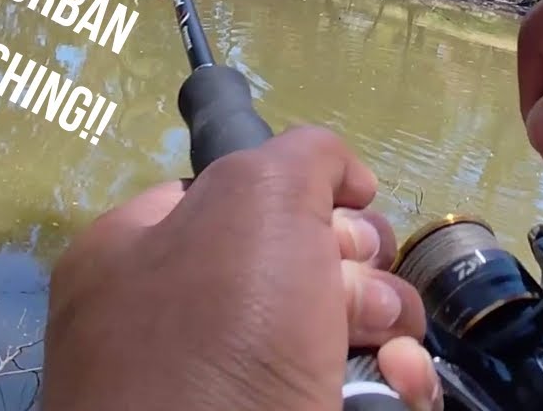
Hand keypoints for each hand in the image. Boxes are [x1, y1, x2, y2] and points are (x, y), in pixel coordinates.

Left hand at [41, 126, 442, 410]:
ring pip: (350, 322)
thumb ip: (302, 158)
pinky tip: (398, 379)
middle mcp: (186, 317)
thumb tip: (344, 182)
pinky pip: (366, 383)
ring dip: (390, 321)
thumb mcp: (255, 196)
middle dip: (358, 265)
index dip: (305, 198)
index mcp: (144, 251)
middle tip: (351, 292)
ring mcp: (237, 385)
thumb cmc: (220, 331)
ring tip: (382, 345)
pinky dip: (397, 377)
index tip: (339, 211)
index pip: (245, 195)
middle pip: (311, 257)